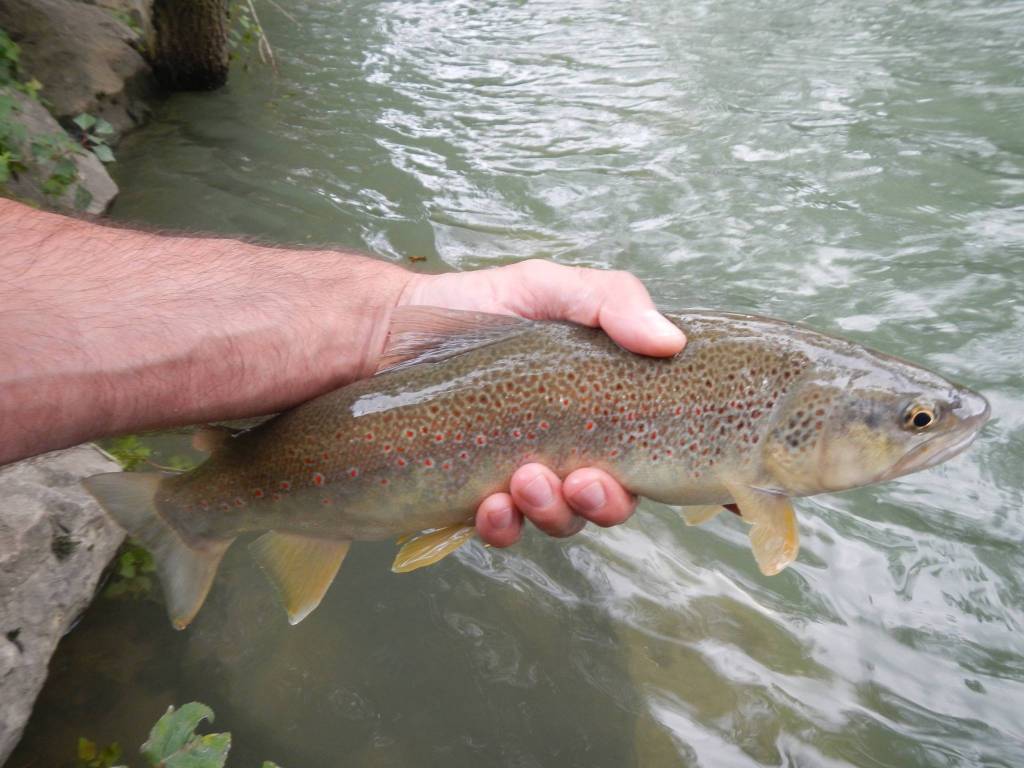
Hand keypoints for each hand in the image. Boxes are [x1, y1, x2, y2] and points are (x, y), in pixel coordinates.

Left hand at [398, 259, 686, 545]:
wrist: (392, 328)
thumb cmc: (479, 307)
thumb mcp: (550, 288)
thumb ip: (612, 301)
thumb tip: (671, 341)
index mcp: (597, 408)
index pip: (641, 455)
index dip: (647, 473)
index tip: (632, 467)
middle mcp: (566, 449)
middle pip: (606, 501)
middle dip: (600, 501)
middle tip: (578, 480)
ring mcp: (521, 477)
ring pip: (557, 520)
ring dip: (550, 512)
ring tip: (525, 481)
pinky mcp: (475, 496)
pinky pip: (501, 530)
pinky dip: (502, 526)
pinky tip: (490, 506)